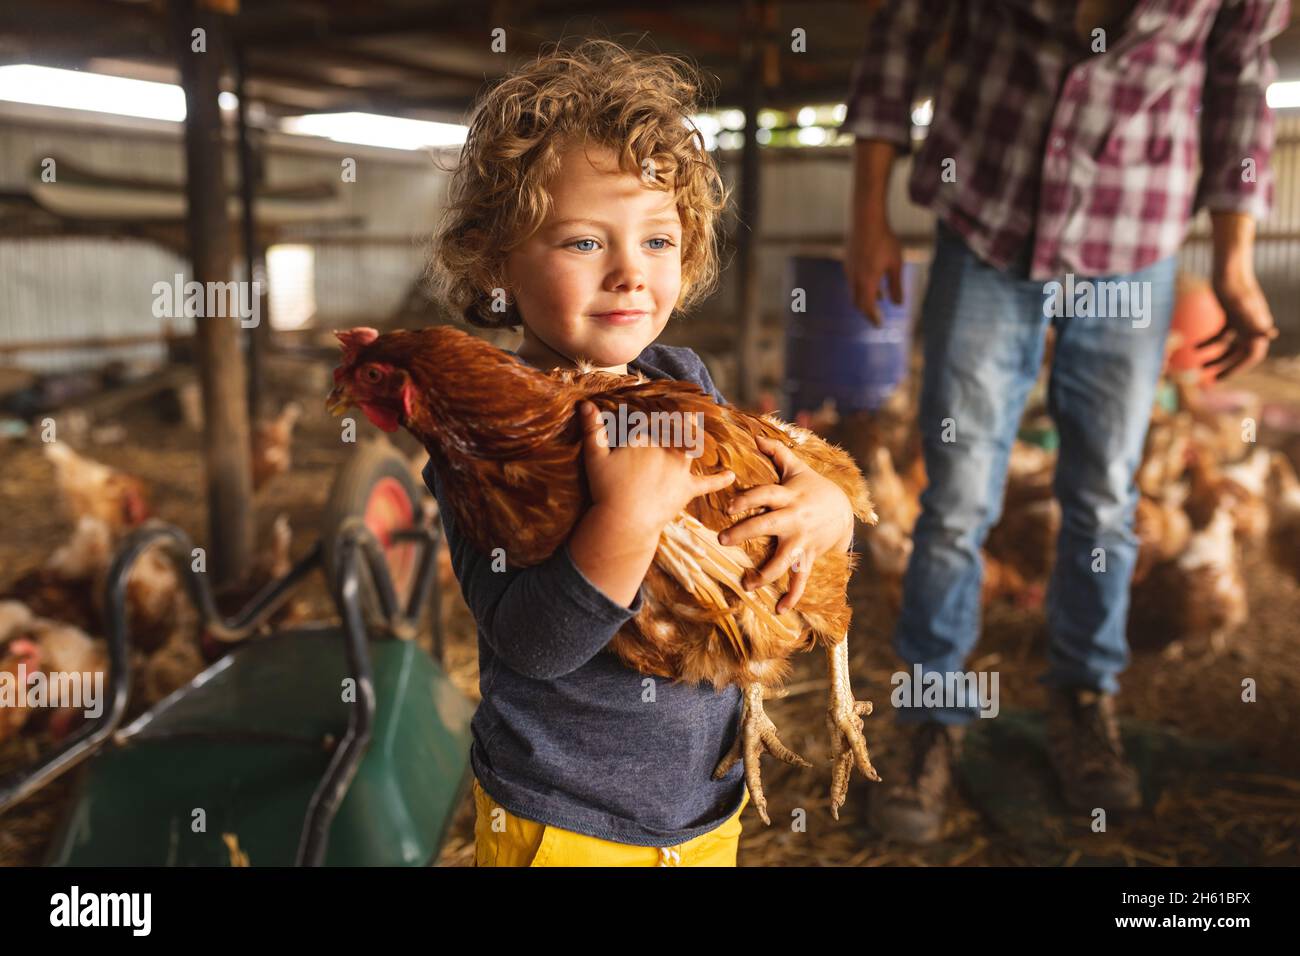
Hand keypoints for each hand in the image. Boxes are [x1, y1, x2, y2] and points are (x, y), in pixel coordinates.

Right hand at [579, 400, 734, 537]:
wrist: (624, 522)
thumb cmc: (606, 490)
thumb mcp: (596, 458)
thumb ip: (593, 430)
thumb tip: (584, 404)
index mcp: (644, 439)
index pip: (651, 421)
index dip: (655, 414)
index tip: (659, 407)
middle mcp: (665, 450)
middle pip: (676, 430)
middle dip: (682, 421)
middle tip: (690, 414)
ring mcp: (678, 470)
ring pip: (692, 449)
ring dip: (699, 441)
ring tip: (704, 433)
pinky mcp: (686, 490)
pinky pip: (706, 484)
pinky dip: (719, 480)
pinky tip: (731, 475)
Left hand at [717, 435, 853, 612]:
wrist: (842, 512)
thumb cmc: (813, 487)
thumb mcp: (797, 468)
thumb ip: (776, 452)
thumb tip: (756, 435)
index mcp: (788, 496)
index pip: (765, 495)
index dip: (747, 499)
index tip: (729, 506)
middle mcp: (793, 519)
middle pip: (767, 526)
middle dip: (744, 533)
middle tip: (722, 540)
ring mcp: (802, 541)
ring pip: (783, 560)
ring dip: (765, 573)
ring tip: (747, 583)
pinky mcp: (808, 557)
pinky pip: (801, 580)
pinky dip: (792, 596)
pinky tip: (780, 610)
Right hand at [846, 215, 902, 327]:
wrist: (866, 218)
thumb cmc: (884, 240)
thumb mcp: (896, 264)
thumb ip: (896, 286)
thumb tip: (898, 305)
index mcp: (866, 282)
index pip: (867, 307)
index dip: (873, 317)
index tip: (880, 325)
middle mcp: (854, 278)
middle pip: (858, 302)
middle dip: (867, 311)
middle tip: (876, 317)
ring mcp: (849, 269)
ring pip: (855, 291)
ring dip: (866, 297)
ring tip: (879, 298)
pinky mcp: (847, 260)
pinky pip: (853, 280)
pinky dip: (862, 286)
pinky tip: (873, 279)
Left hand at [1200, 262, 1276, 381]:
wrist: (1229, 267)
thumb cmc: (1235, 285)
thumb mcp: (1242, 306)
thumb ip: (1255, 322)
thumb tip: (1270, 335)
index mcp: (1257, 326)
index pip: (1252, 355)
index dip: (1238, 368)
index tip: (1221, 378)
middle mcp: (1252, 325)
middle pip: (1240, 353)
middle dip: (1226, 367)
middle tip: (1210, 381)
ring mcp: (1242, 320)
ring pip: (1230, 345)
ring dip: (1216, 356)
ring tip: (1200, 366)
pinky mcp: (1231, 314)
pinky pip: (1222, 334)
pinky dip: (1209, 341)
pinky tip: (1194, 347)